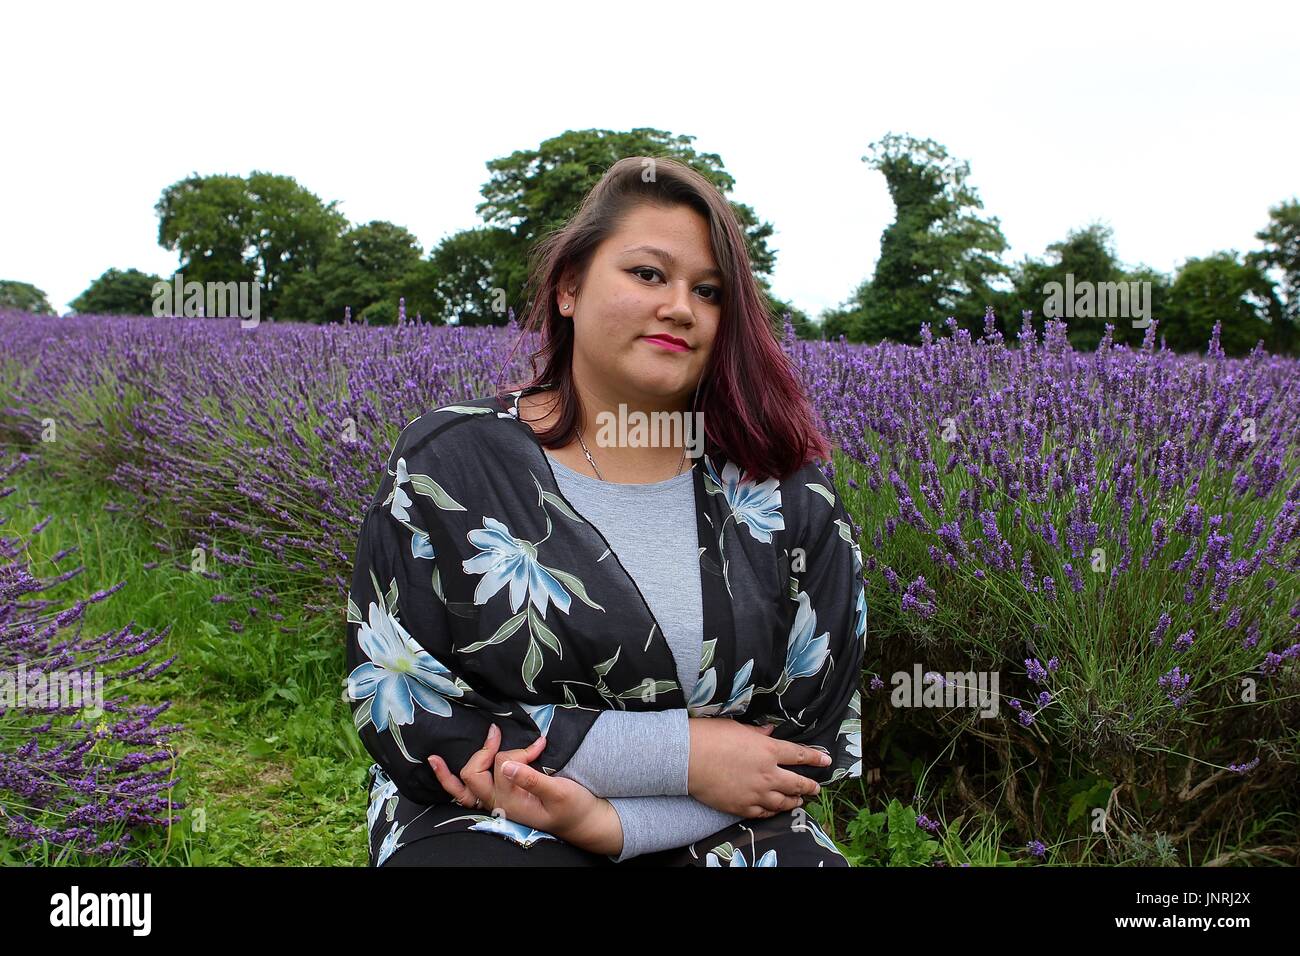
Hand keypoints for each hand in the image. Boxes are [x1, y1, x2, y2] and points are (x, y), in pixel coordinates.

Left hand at [426, 724, 621, 853]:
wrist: (582, 822)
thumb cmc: (574, 807)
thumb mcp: (558, 791)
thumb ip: (531, 779)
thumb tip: (507, 763)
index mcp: (512, 801)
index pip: (503, 764)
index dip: (521, 750)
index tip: (540, 745)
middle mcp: (498, 804)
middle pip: (475, 773)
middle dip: (485, 752)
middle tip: (496, 734)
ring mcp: (496, 805)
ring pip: (462, 790)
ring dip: (448, 774)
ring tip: (434, 759)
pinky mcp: (499, 802)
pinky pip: (467, 796)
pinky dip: (451, 783)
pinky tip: (439, 770)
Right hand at [687, 718, 829, 816]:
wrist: (687, 758)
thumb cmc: (710, 736)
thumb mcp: (737, 727)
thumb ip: (758, 733)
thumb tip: (770, 732)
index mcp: (768, 750)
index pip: (799, 754)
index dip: (815, 758)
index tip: (826, 761)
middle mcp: (768, 773)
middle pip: (797, 783)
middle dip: (810, 785)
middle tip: (816, 787)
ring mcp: (756, 793)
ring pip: (784, 801)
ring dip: (795, 801)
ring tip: (800, 801)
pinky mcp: (743, 807)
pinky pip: (764, 812)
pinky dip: (773, 811)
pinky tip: (775, 809)